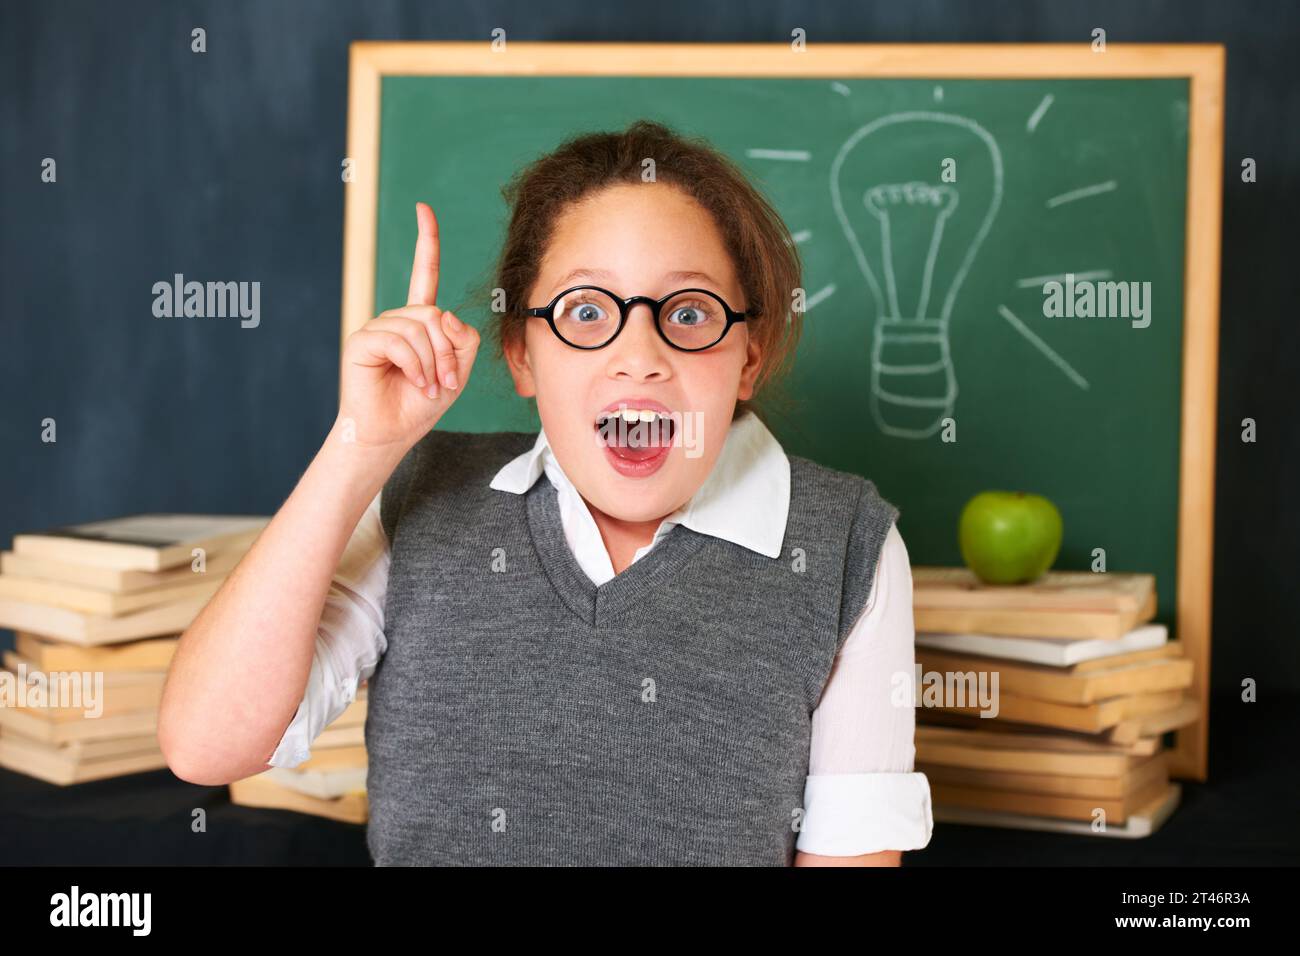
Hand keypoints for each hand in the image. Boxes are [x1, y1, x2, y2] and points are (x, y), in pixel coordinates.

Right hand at [337, 202, 479, 450]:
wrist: (391, 433)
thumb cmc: (420, 404)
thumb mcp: (456, 371)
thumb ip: (462, 340)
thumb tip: (446, 315)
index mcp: (419, 322)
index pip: (425, 274)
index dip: (426, 242)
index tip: (423, 209)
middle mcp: (396, 319)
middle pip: (434, 314)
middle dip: (446, 351)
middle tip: (444, 383)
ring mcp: (377, 328)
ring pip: (419, 327)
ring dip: (432, 362)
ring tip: (428, 387)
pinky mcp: (362, 341)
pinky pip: (398, 340)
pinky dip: (414, 365)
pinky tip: (413, 382)